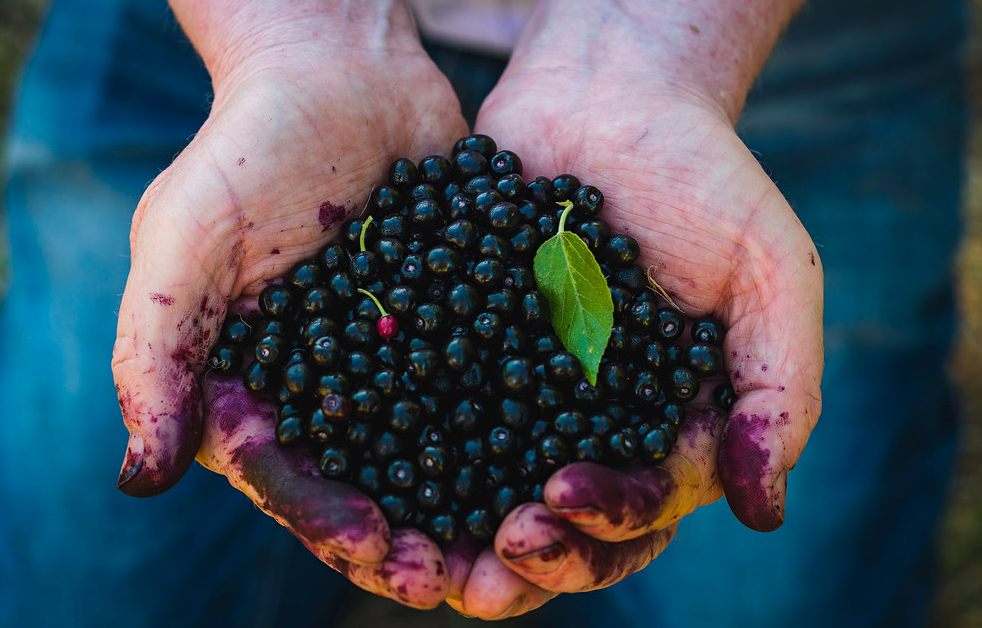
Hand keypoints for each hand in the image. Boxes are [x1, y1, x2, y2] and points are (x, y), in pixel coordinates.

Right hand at [110, 2, 467, 606]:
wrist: (339, 72)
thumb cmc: (246, 148)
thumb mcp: (183, 242)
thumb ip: (159, 354)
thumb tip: (140, 477)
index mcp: (260, 388)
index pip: (289, 477)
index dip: (328, 520)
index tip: (377, 546)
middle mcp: (334, 388)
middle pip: (373, 482)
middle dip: (414, 536)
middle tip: (462, 577)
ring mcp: (402, 360)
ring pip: (440, 450)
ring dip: (476, 503)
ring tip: (517, 538)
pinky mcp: (460, 324)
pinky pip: (491, 383)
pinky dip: (522, 423)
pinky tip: (562, 454)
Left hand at [449, 0, 822, 615]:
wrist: (609, 101)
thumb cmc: (704, 183)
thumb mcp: (769, 277)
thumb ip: (780, 390)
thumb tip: (765, 510)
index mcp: (666, 428)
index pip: (642, 508)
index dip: (605, 521)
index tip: (559, 497)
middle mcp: (589, 427)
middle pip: (561, 522)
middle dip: (529, 557)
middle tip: (488, 566)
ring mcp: (521, 395)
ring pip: (487, 489)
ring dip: (456, 532)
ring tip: (420, 554)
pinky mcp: (460, 354)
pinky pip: (429, 414)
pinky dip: (403, 450)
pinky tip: (372, 468)